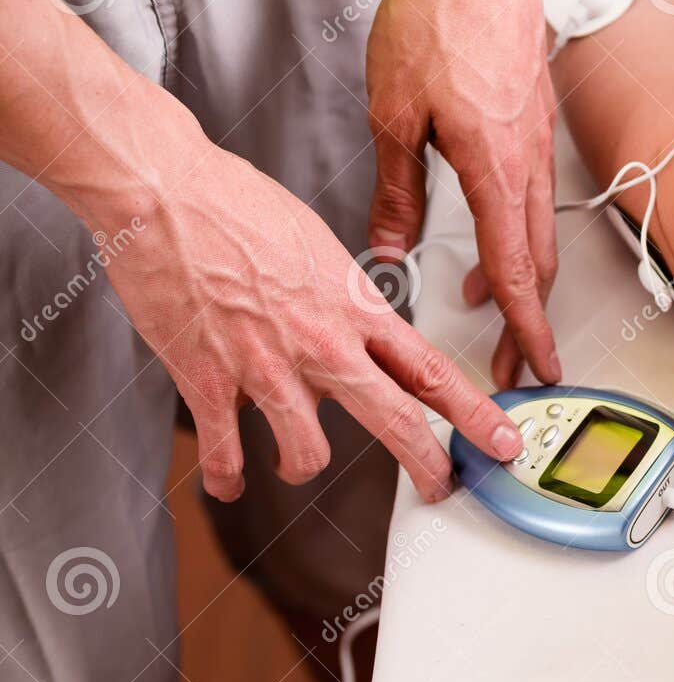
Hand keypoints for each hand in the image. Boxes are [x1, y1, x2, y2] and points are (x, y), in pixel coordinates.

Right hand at [91, 102, 523, 502]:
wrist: (166, 192)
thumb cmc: (232, 202)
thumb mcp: (314, 242)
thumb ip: (337, 294)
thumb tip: (347, 321)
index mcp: (351, 305)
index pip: (431, 370)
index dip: (474, 414)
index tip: (499, 440)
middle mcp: (320, 342)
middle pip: (394, 420)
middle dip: (427, 465)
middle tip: (441, 488)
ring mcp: (266, 367)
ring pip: (307, 455)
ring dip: (299, 467)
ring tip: (291, 464)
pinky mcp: (210, 383)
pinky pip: (226, 456)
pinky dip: (228, 477)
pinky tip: (230, 478)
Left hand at [365, 0, 560, 389]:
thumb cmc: (437, 14)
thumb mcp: (392, 111)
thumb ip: (397, 189)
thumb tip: (393, 248)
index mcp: (493, 166)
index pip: (514, 270)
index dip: (524, 329)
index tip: (532, 371)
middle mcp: (527, 157)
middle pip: (538, 260)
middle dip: (529, 321)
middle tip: (517, 365)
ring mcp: (536, 134)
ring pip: (539, 226)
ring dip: (523, 276)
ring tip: (494, 308)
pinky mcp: (531, 112)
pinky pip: (533, 189)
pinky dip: (519, 228)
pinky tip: (495, 226)